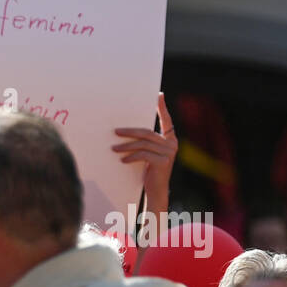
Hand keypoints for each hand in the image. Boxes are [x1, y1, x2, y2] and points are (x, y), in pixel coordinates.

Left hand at [113, 93, 176, 229]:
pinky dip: (131, 156)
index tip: (159, 95)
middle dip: (130, 131)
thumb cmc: (149, 172)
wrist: (156, 191)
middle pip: (147, 133)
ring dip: (126, 146)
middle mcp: (172, 144)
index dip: (162, 108)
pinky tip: (123, 160)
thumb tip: (126, 132)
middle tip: (115, 131)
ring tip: (114, 149)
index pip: (167, 120)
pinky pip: (143, 155)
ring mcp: (169, 153)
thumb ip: (145, 144)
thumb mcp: (148, 155)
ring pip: (143, 144)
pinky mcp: (163, 162)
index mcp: (170, 140)